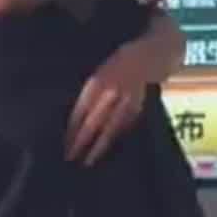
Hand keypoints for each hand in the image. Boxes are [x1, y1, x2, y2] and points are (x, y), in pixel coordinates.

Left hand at [66, 38, 159, 164]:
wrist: (151, 55)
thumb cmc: (120, 60)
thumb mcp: (100, 69)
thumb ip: (90, 91)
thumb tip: (75, 115)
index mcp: (98, 82)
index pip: (81, 111)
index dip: (72, 129)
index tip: (64, 143)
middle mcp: (112, 93)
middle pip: (93, 123)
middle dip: (81, 142)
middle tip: (71, 158)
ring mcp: (127, 102)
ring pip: (110, 129)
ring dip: (99, 147)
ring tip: (89, 161)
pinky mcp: (139, 108)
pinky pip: (124, 127)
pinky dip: (115, 139)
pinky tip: (107, 148)